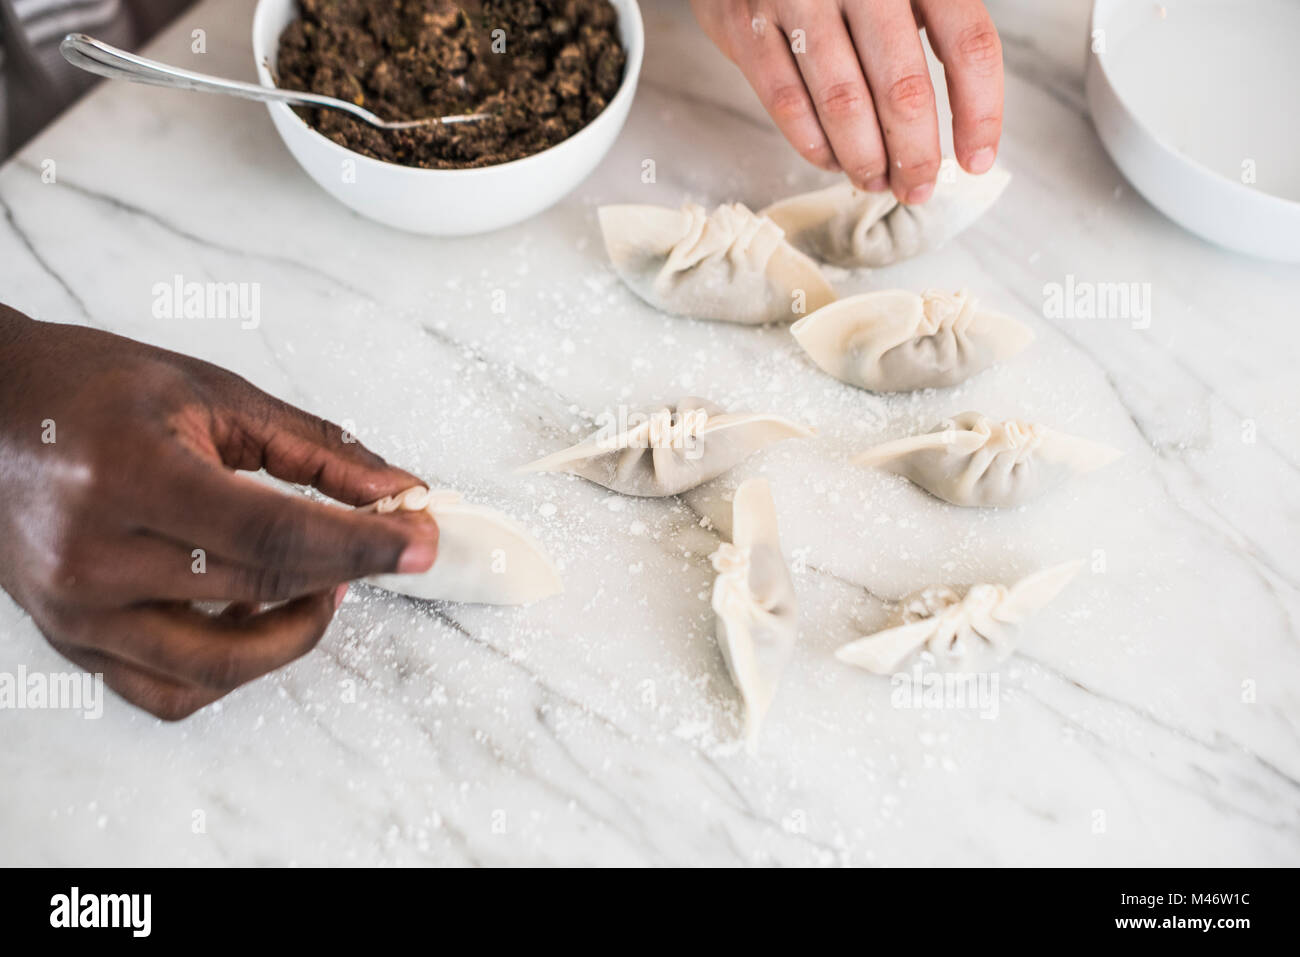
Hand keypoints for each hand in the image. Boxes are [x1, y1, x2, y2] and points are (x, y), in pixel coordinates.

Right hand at [0, 306, 438, 719]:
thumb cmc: (92, 389)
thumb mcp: (210, 394)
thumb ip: (314, 449)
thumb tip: (398, 493)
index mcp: (126, 478)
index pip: (272, 534)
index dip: (362, 545)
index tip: (421, 543)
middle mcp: (91, 558)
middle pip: (257, 592)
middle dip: (346, 574)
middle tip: (390, 549)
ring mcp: (74, 612)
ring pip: (218, 668)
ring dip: (293, 634)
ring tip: (322, 584)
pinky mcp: (70, 642)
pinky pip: (168, 692)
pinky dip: (229, 668)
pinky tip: (252, 614)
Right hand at [691, 0, 1003, 202]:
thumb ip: (931, 23)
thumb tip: (961, 122)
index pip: (967, 44)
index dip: (979, 112)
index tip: (977, 160)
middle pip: (904, 88)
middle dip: (915, 154)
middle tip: (917, 187)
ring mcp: (798, 0)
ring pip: (843, 104)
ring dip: (864, 158)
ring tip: (874, 181)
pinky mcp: (746, 26)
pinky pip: (787, 102)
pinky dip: (813, 144)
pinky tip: (831, 159)